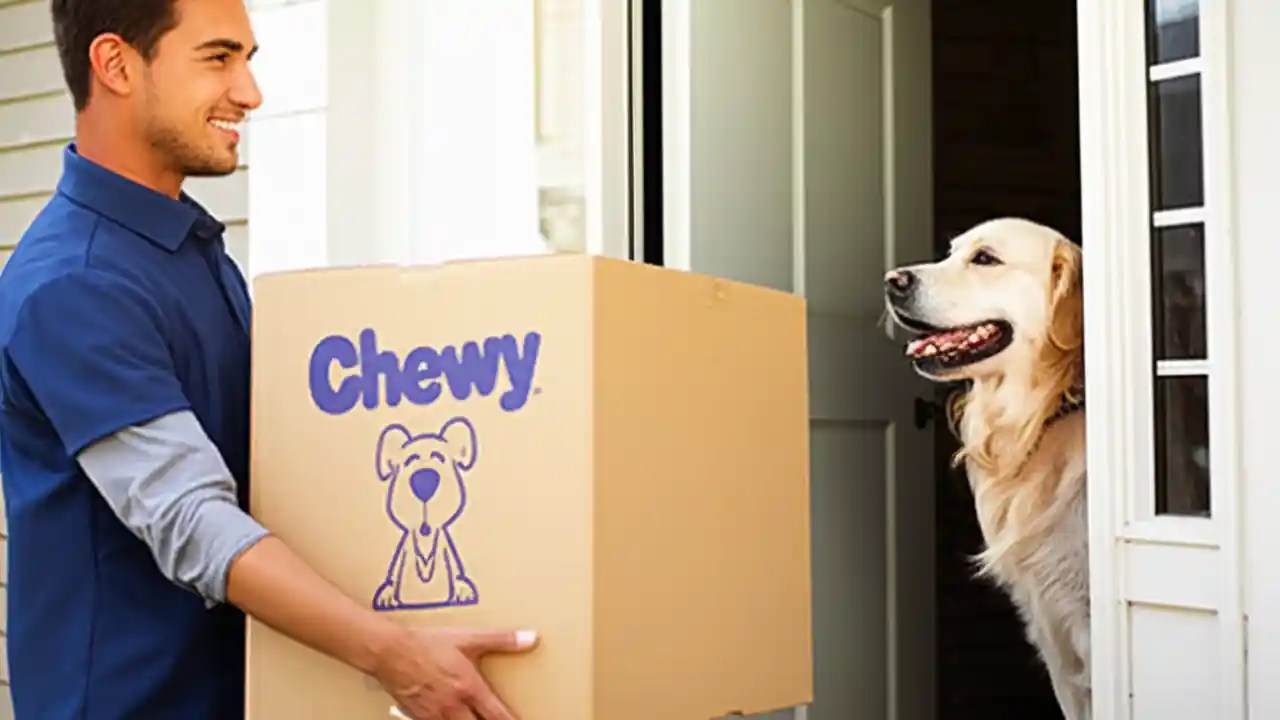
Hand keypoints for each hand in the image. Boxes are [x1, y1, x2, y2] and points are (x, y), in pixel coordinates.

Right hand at [375, 626, 537, 719]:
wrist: (390, 652)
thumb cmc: (429, 643)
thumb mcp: (468, 638)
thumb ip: (502, 640)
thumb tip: (531, 638)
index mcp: (469, 689)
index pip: (497, 716)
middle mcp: (454, 707)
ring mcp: (435, 715)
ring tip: (473, 718)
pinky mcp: (419, 718)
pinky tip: (451, 718)